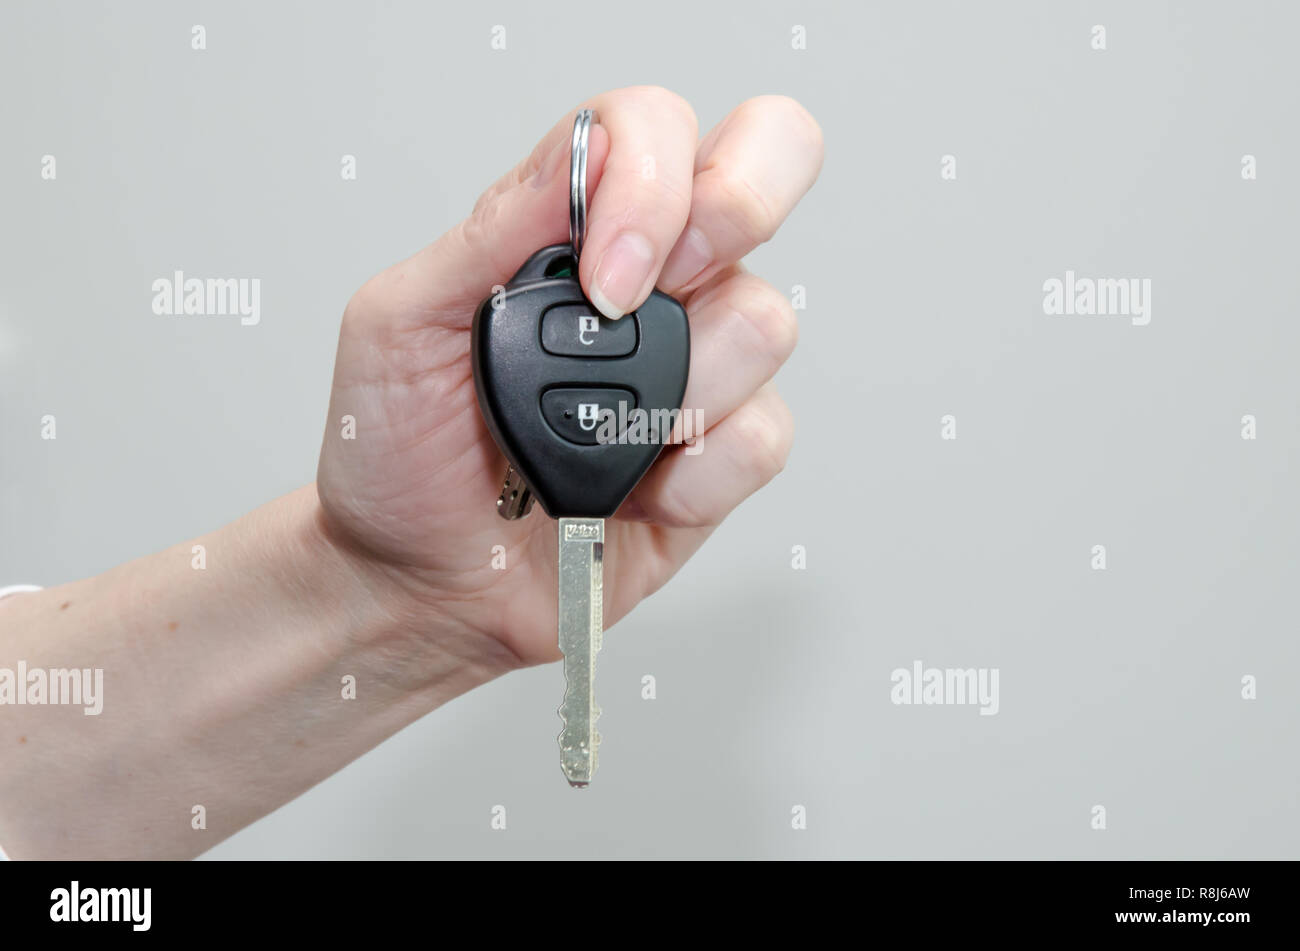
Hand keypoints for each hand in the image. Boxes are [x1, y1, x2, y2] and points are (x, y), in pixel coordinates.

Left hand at [317, 87, 822, 665]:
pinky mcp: (720, 455)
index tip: (602, 279)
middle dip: (736, 211)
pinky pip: (764, 435)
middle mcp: (653, 279)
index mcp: (570, 227)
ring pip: (766, 321)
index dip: (653, 180)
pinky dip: (694, 476)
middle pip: (771, 160)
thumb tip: (581, 158)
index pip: (657, 129)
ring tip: (598, 437)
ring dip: (678, 391)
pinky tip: (634, 493)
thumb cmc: (397, 452)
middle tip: (654, 297)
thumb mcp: (399, 323)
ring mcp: (695, 362)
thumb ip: (490, 231)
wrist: (417, 581)